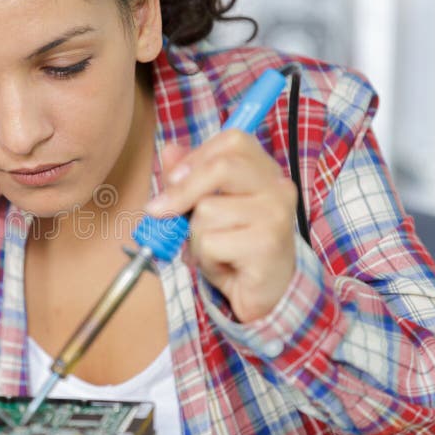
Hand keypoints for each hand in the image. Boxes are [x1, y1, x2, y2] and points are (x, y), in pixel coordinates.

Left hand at [145, 131, 297, 322]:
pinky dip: (206, 259)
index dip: (196, 157)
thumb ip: (188, 178)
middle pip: (221, 168)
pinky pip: (211, 243)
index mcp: (264, 171)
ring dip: (196, 238)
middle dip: (181, 192)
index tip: (174, 178)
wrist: (265, 294)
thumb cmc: (235, 247)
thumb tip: (168, 150)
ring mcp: (276, 214)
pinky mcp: (267, 244)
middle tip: (158, 211)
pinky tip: (224, 265)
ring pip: (207, 211)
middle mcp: (277, 187)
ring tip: (214, 250)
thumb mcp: (207, 208)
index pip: (233, 141)